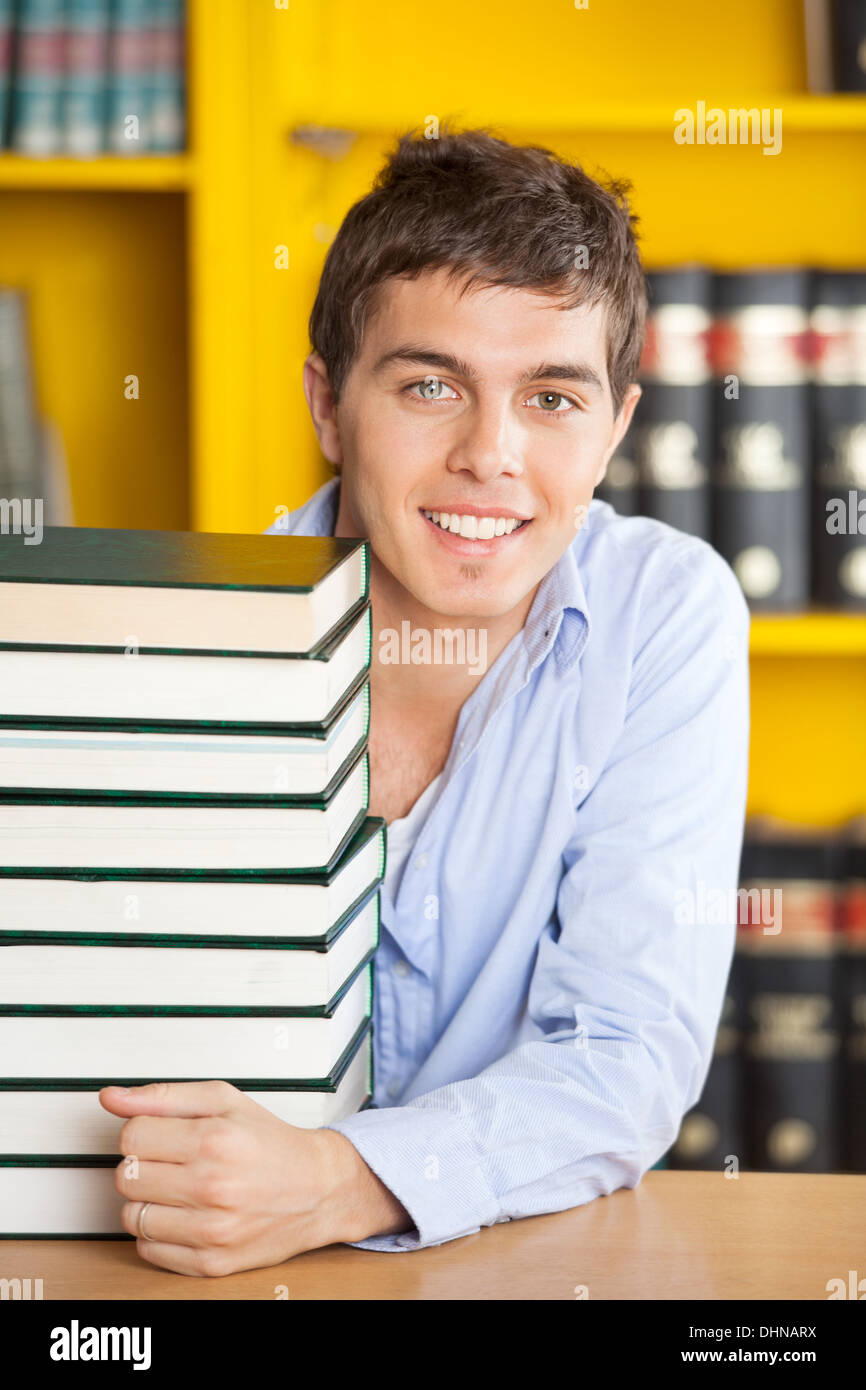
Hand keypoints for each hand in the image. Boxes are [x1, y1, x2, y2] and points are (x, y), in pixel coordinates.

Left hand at [99, 1080, 411, 1276]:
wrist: (320, 1189)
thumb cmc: (270, 1142)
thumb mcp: (224, 1101)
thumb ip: (164, 1097)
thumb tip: (111, 1098)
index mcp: (213, 1140)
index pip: (131, 1136)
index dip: (142, 1132)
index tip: (161, 1136)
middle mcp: (212, 1187)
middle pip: (126, 1177)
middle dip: (143, 1166)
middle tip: (172, 1162)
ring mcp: (211, 1230)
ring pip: (132, 1217)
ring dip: (148, 1202)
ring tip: (179, 1189)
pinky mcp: (212, 1263)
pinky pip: (149, 1251)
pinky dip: (159, 1233)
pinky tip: (185, 1215)